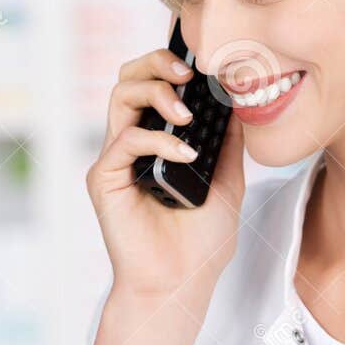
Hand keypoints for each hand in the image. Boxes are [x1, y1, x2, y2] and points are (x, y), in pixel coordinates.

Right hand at [86, 39, 245, 305]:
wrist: (182, 283)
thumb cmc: (201, 243)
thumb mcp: (228, 181)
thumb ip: (228, 142)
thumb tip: (239, 101)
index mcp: (159, 139)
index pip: (158, 84)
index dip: (174, 64)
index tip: (206, 61)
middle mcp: (133, 142)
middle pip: (131, 77)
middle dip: (158, 63)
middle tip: (190, 71)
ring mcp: (117, 159)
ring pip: (121, 96)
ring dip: (156, 92)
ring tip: (186, 113)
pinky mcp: (105, 178)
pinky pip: (125, 139)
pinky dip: (157, 138)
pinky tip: (184, 154)